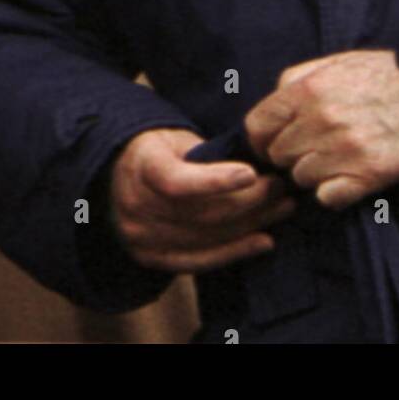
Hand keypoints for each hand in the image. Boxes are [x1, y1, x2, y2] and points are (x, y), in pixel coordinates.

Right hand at [109, 128, 295, 272]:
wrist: (116, 176)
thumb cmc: (158, 149)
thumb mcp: (175, 137)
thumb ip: (207, 153)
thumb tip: (257, 160)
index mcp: (141, 167)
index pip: (177, 182)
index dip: (215, 180)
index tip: (251, 172)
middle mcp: (136, 207)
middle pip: (200, 213)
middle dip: (249, 201)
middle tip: (282, 187)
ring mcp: (141, 238)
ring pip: (205, 239)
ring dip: (251, 225)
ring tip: (282, 209)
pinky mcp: (152, 258)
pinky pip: (198, 262)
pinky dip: (234, 252)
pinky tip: (264, 241)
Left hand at [244, 50, 398, 208]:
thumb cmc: (389, 76)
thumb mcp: (339, 61)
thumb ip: (299, 77)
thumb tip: (272, 101)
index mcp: (308, 89)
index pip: (257, 126)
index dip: (263, 138)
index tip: (277, 143)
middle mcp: (319, 119)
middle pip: (279, 155)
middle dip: (294, 154)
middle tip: (320, 147)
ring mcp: (341, 150)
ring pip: (301, 178)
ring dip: (316, 173)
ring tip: (342, 156)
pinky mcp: (365, 176)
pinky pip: (326, 198)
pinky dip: (335, 191)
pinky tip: (353, 175)